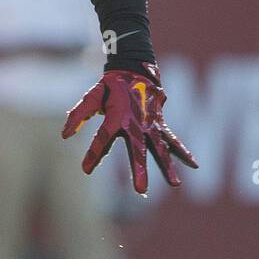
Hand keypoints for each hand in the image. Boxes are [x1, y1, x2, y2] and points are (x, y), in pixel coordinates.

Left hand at [62, 62, 197, 193]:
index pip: (103, 139)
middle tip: (139, 190)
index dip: (93, 154)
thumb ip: (79, 115)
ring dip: (167, 166)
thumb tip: (64, 135)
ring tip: (174, 185)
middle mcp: (136, 123)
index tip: (85, 170)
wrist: (134, 68)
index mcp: (116, 116)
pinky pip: (173, 139)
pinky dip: (183, 151)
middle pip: (138, 150)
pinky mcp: (160, 123)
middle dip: (139, 170)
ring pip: (160, 148)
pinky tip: (194, 165)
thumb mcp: (93, 97)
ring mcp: (151, 124)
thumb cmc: (110, 86)